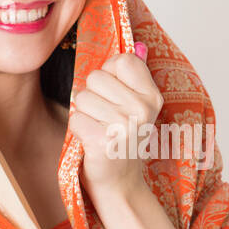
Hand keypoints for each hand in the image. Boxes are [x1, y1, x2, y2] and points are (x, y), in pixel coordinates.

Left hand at [68, 42, 159, 202]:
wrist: (120, 183)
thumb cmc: (121, 139)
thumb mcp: (135, 106)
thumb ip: (134, 76)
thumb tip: (140, 46)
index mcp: (153, 96)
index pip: (122, 60)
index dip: (110, 74)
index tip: (115, 95)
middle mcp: (143, 109)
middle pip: (96, 77)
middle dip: (92, 96)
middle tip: (105, 118)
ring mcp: (125, 126)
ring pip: (82, 98)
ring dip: (84, 114)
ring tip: (99, 129)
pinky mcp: (104, 142)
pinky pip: (75, 119)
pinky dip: (78, 131)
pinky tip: (92, 141)